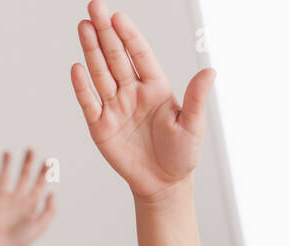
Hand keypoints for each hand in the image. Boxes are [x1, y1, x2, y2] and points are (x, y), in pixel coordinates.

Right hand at [0, 148, 55, 245]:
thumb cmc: (22, 241)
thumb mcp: (41, 225)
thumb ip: (49, 210)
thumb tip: (53, 192)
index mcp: (31, 205)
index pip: (39, 184)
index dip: (44, 173)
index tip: (50, 161)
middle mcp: (17, 200)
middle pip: (24, 177)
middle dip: (28, 163)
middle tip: (32, 149)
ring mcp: (3, 200)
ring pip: (6, 178)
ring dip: (8, 165)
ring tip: (9, 152)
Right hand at [70, 0, 214, 200]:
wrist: (163, 184)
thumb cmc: (182, 155)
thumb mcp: (193, 126)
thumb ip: (197, 98)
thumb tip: (210, 71)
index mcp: (156, 87)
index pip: (140, 54)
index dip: (129, 35)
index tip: (118, 16)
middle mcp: (132, 92)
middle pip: (116, 57)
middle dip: (105, 32)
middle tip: (95, 6)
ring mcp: (115, 107)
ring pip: (101, 73)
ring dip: (91, 50)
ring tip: (83, 26)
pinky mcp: (101, 126)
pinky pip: (90, 103)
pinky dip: (82, 86)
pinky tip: (78, 67)